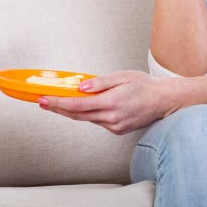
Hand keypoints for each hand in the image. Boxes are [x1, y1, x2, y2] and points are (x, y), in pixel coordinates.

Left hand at [38, 70, 177, 134]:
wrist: (164, 100)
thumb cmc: (145, 86)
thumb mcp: (122, 77)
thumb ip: (99, 83)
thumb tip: (80, 87)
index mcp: (112, 103)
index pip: (78, 105)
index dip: (58, 103)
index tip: (44, 99)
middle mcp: (112, 118)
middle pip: (77, 115)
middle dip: (58, 108)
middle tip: (43, 101)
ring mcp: (114, 126)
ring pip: (86, 119)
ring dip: (71, 111)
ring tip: (57, 101)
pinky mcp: (117, 129)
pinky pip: (97, 121)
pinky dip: (87, 114)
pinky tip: (82, 106)